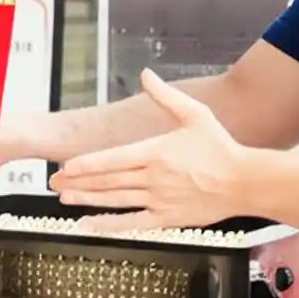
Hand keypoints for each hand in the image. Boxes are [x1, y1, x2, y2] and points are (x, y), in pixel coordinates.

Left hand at [49, 69, 248, 231]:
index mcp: (156, 152)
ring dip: (87, 199)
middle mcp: (153, 178)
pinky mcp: (167, 219)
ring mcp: (158, 200)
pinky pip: (132, 223)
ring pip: (115, 200)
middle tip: (54, 181)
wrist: (244, 182)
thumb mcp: (194, 114)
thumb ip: (166, 96)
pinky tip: (89, 223)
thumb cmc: (220, 147)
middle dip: (78, 180)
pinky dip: (108, 224)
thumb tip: (146, 74)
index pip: (112, 158)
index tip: (66, 166)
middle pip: (107, 180)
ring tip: (64, 197)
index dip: (86, 163)